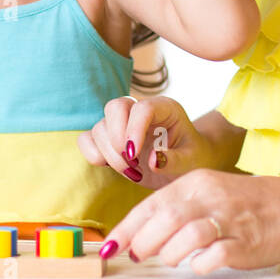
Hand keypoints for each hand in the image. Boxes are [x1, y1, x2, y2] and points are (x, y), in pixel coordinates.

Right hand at [78, 96, 212, 189]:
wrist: (185, 168)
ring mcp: (121, 124)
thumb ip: (175, 161)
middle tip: (132, 161)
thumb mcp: (192, 162)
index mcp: (165, 108)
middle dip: (117, 137)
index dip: (134, 129)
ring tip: (132, 171)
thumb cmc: (192, 160)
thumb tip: (152, 160)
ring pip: (99, 127)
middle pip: (114, 107)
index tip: (134, 154)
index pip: (143, 107)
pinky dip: (94, 155)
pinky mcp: (108, 140)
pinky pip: (86, 140)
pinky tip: (113, 167)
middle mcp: (140, 111)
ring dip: (110, 154)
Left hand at [99, 169, 279, 272]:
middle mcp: (211, 197)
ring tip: (170, 260)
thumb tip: (139, 235)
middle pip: (165, 218)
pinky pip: (216, 255)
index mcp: (197, 183)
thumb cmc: (247, 204)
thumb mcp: (208, 193)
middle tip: (139, 255)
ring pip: (188, 234)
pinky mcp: (247, 242)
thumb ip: (176, 209)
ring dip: (170, 253)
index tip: (110, 246)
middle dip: (144, 241)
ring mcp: (230, 219)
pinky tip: (199, 264)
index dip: (126, 228)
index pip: (151, 204)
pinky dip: (201, 264)